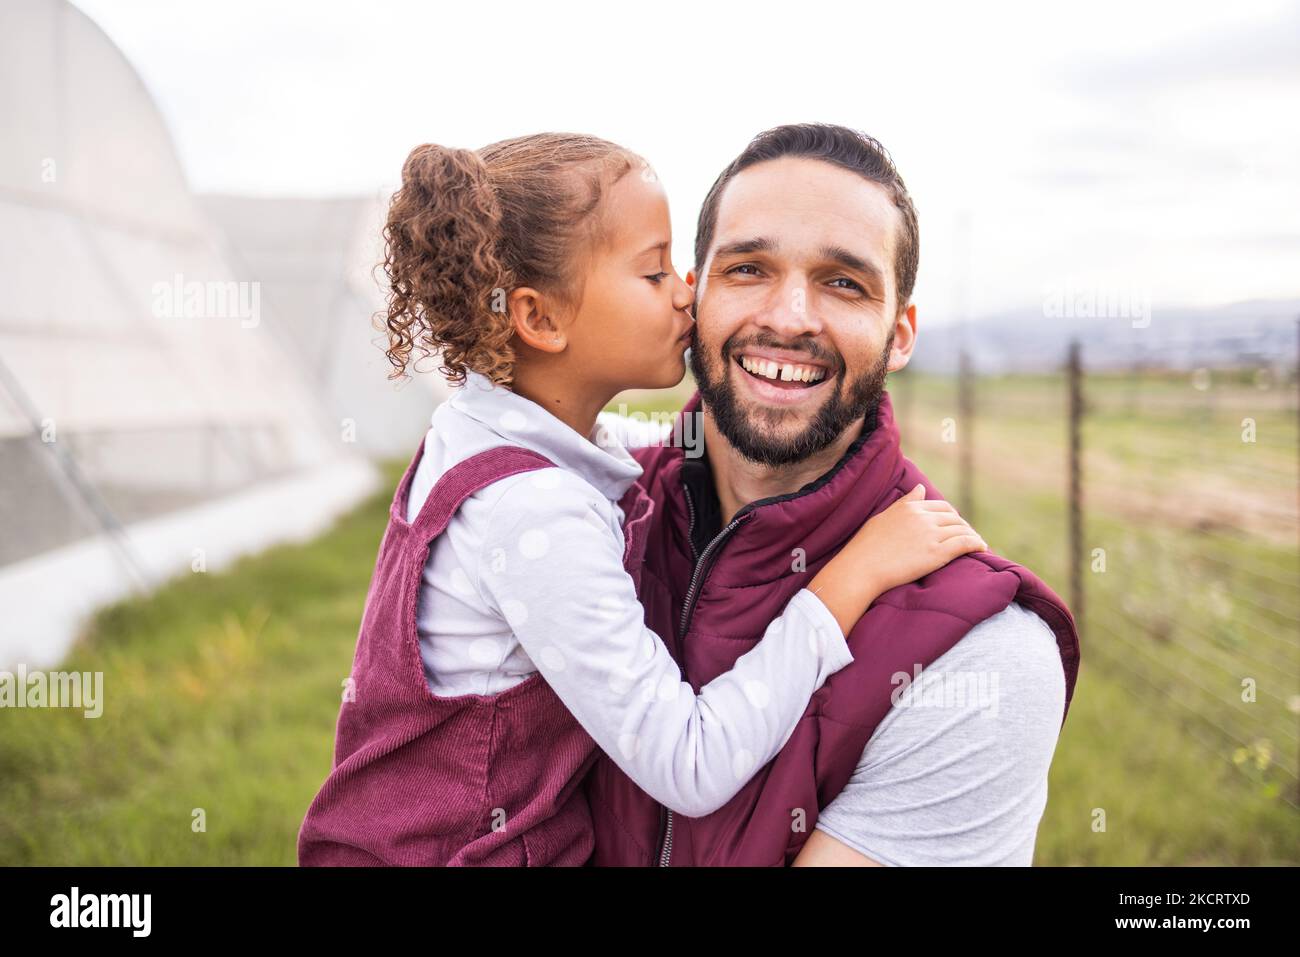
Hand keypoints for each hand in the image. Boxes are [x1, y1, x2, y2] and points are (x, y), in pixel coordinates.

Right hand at [846, 484, 986, 597]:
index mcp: (910, 507)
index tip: (954, 525)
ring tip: (977, 544)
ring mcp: (931, 534)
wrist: (862, 568)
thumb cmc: (866, 546)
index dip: (951, 516)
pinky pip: (964, 543)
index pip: (940, 506)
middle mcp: (923, 517)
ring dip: (972, 535)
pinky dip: (976, 544)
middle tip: (967, 536)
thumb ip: (905, 503)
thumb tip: (920, 488)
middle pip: (953, 517)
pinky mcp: (937, 552)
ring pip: (961, 529)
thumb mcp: (884, 517)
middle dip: (963, 526)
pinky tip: (981, 548)